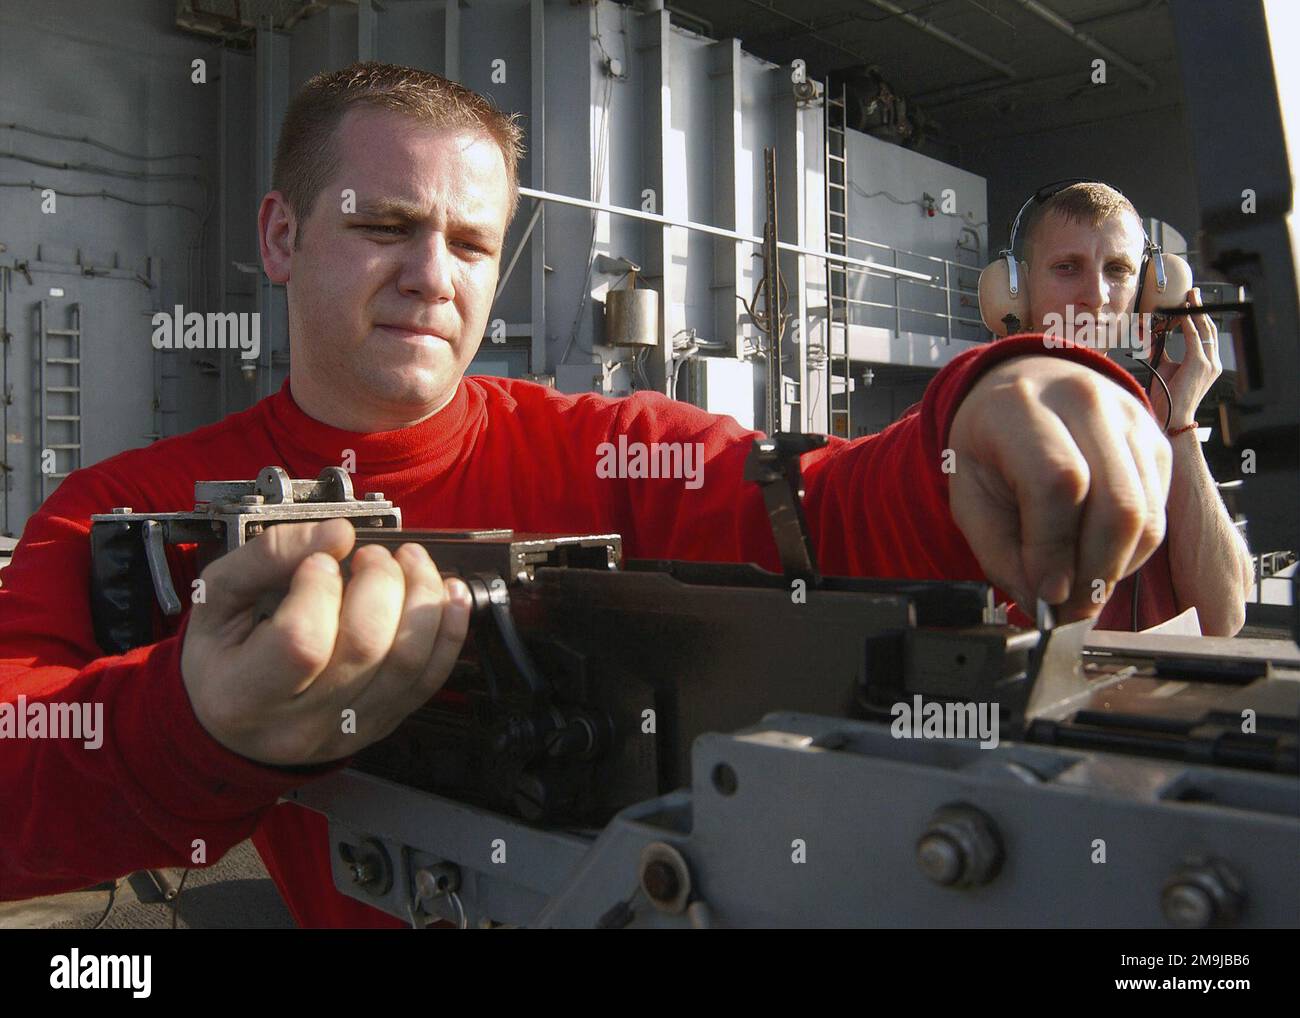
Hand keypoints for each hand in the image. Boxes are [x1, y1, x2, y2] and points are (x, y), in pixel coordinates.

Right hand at [180, 518, 471, 766]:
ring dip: (421, 597)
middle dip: (380, 583)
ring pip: (407, 663)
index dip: (320, 589)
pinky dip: (450, 628)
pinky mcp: (383, 723)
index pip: (302, 642)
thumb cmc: (221, 659)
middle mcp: (299, 724)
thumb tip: (337, 532)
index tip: (320, 561)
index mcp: (242, 695)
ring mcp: (347, 729)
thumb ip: (267, 558)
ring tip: (409, 563)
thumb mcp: (215, 602)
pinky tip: (448, 592)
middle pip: (365, 648)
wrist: (232, 726)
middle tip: (371, 555)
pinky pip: (431, 678)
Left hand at [948, 356, 1172, 622]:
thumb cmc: (992, 445)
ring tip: (1080, 589)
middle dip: (1094, 572)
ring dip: (1115, 569)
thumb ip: (1000, 551)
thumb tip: (1045, 600)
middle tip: (1069, 608)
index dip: (1055, 550)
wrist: (1025, 389)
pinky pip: (1158, 514)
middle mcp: (1085, 402)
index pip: (1057, 483)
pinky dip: (1131, 552)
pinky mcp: (1157, 443)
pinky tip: (1098, 559)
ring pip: (1144, 515)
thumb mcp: (970, 495)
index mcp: (1022, 407)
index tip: (1046, 593)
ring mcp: (1130, 420)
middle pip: (1116, 504)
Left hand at [1148, 287, 1221, 427]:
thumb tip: (1153, 335)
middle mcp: (1212, 362)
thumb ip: (1162, 350)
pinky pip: (1194, 337)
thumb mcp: (1164, 368)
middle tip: (1192, 293)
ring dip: (1195, 311)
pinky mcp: (1200, 364)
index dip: (1198, 317)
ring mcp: (1209, 363)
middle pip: (1208, 328)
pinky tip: (1181, 313)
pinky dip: (1187, 323)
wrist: (1172, 418)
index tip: (1191, 303)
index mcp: (1207, 363)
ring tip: (1188, 297)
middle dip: (1200, 308)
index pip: (1205, 334)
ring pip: (1204, 330)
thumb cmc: (1167, 396)